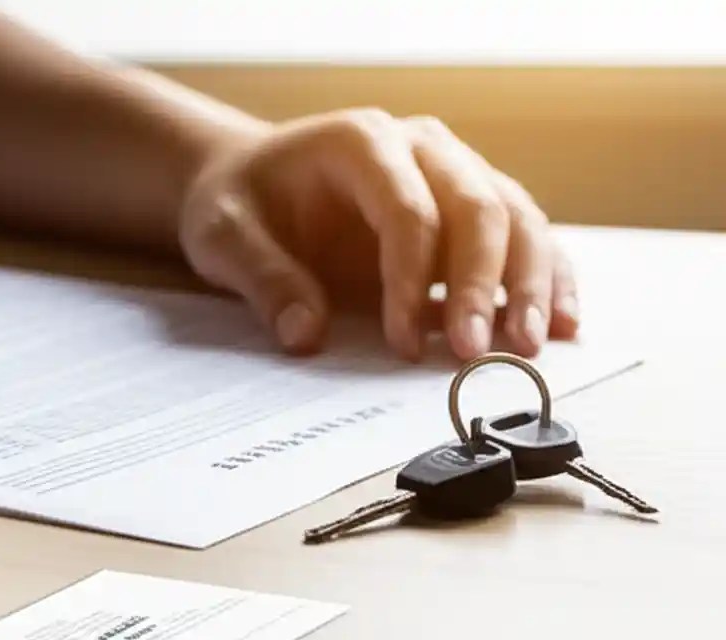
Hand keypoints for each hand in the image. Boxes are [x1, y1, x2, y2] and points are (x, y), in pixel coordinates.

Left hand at [179, 108, 579, 360]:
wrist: (255, 183)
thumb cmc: (242, 204)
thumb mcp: (224, 237)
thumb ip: (264, 281)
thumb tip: (305, 336)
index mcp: (361, 141)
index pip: (408, 210)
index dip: (411, 280)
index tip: (403, 342)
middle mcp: (421, 146)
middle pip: (478, 208)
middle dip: (483, 286)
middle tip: (477, 354)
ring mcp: (455, 171)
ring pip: (517, 218)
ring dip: (530, 284)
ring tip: (527, 347)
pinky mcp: (471, 205)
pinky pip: (524, 236)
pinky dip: (548, 277)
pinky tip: (560, 323)